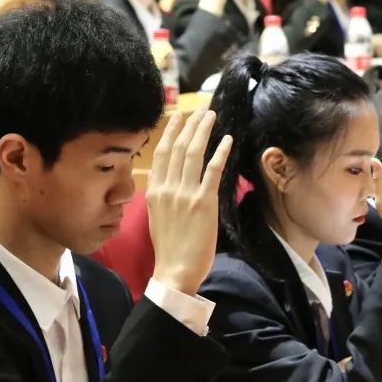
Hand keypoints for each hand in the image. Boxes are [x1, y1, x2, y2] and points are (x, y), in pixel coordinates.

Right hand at [147, 109, 233, 294]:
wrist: (175, 270)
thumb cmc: (169, 249)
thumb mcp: (157, 217)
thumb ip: (162, 197)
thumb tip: (168, 183)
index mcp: (154, 192)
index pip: (161, 154)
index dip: (170, 133)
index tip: (177, 118)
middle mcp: (167, 189)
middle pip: (178, 148)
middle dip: (190, 125)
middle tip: (201, 110)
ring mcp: (185, 194)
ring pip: (193, 154)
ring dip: (203, 131)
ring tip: (211, 116)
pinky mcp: (203, 203)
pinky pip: (212, 170)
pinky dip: (220, 152)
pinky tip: (227, 140)